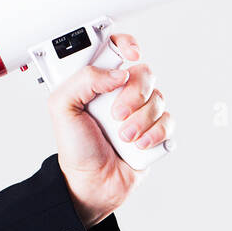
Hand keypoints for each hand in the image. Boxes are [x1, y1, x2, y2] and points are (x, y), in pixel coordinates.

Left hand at [47, 33, 175, 226]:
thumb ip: (84, 80)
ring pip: (159, 99)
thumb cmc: (75, 148)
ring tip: (124, 137)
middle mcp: (121, 93)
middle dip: (134, 95)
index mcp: (98, 82)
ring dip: (141, 121)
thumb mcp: (62, 108)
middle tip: (116, 114)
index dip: (127, 45)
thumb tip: (117, 74)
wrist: (91, 184)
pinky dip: (155, 134)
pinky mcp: (155, 131)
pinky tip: (138, 145)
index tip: (130, 55)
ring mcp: (140, 111)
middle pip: (145, 73)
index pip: (116, 49)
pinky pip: (169, 121)